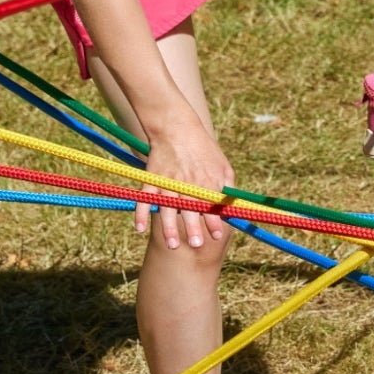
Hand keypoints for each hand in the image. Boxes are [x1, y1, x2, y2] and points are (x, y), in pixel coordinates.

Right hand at [137, 115, 234, 251]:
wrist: (177, 127)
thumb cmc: (204, 148)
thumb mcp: (223, 165)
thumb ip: (228, 187)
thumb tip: (233, 207)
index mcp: (206, 180)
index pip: (211, 204)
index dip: (215, 220)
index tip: (217, 235)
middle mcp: (187, 183)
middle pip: (190, 208)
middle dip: (193, 227)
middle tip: (196, 244)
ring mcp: (167, 182)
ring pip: (167, 208)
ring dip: (169, 227)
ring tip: (172, 245)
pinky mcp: (152, 179)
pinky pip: (144, 198)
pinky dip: (141, 213)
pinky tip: (140, 229)